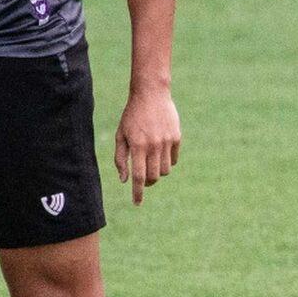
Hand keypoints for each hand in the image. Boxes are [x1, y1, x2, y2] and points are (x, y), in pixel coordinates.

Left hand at [114, 85, 181, 204]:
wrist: (151, 93)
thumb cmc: (132, 115)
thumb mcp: (121, 135)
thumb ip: (121, 158)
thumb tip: (124, 180)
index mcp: (138, 146)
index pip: (139, 177)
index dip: (138, 193)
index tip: (136, 203)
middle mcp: (154, 145)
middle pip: (154, 177)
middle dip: (148, 183)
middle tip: (143, 179)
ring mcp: (167, 141)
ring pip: (165, 170)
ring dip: (158, 172)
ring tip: (151, 162)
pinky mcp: (176, 137)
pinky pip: (173, 159)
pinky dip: (167, 161)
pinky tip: (160, 153)